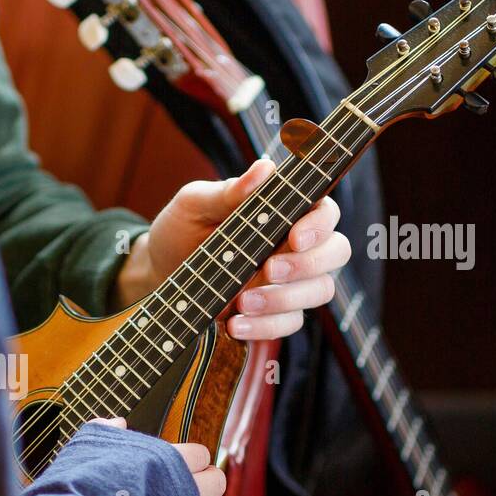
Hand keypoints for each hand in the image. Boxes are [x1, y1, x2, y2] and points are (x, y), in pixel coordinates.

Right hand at [89, 419, 232, 495]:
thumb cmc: (81, 485)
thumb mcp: (88, 445)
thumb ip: (106, 431)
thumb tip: (117, 422)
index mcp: (169, 459)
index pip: (200, 454)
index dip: (193, 458)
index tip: (184, 465)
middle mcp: (185, 489)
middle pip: (216, 481)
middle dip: (209, 482)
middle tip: (195, 487)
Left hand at [112, 159, 349, 339]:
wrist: (159, 271)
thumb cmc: (182, 228)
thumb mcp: (194, 205)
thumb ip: (228, 191)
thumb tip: (264, 168)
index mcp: (285, 211)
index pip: (325, 211)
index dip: (319, 224)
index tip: (294, 236)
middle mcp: (295, 246)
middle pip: (336, 252)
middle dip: (308, 264)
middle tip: (269, 270)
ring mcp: (289, 281)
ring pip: (319, 291)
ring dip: (285, 299)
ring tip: (243, 302)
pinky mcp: (274, 313)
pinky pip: (288, 323)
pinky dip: (264, 327)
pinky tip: (234, 324)